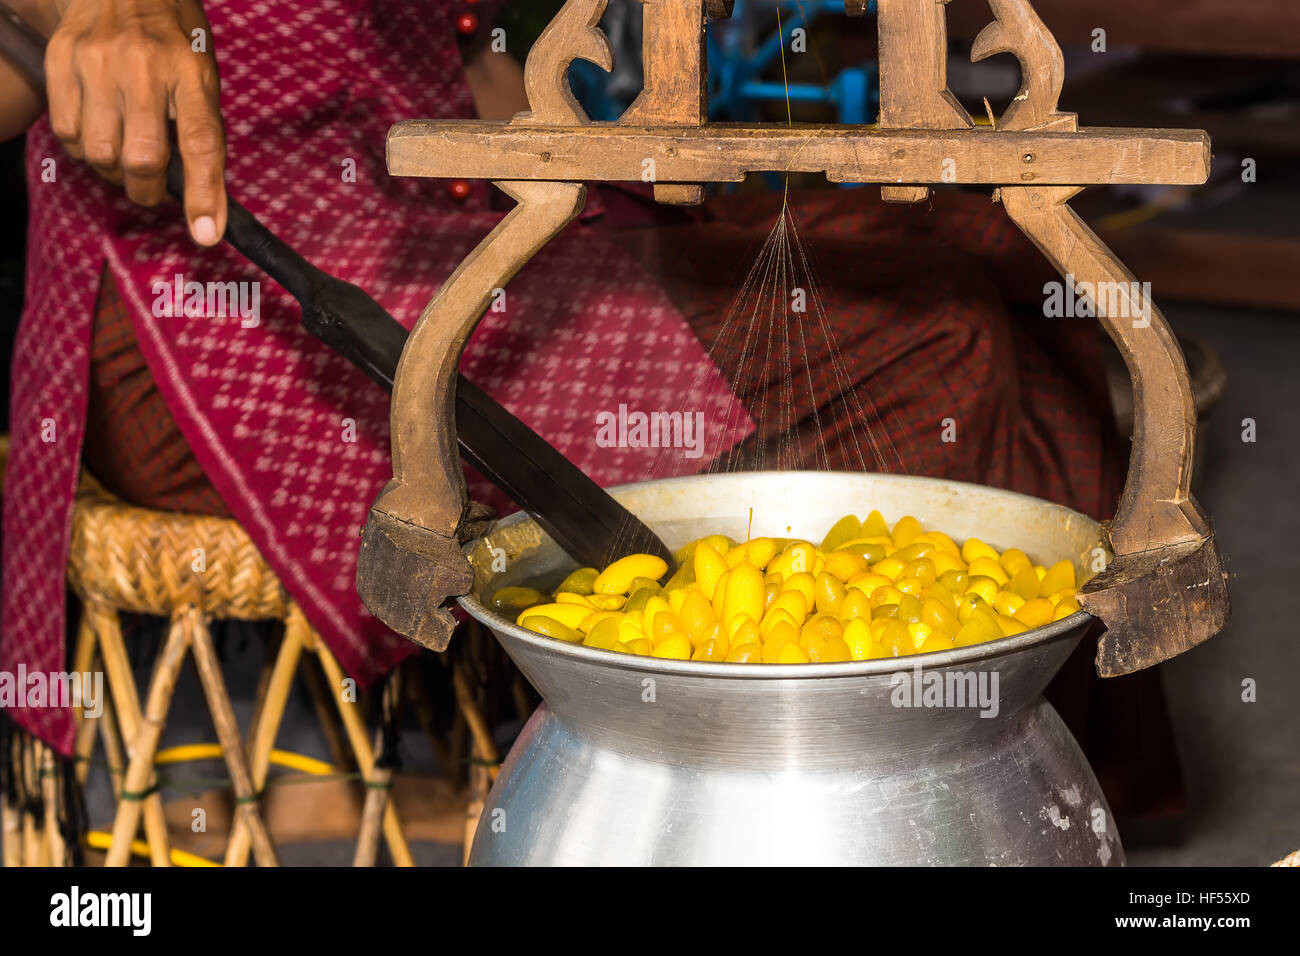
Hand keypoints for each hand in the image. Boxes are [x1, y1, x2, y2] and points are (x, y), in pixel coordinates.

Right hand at [44, 0, 225, 244]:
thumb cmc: (171, 38)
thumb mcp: (201, 75)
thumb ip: (200, 131)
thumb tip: (205, 205)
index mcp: (191, 72)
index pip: (201, 143)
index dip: (204, 194)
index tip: (205, 233)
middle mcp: (145, 67)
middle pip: (142, 159)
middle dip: (147, 190)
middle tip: (151, 188)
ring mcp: (98, 63)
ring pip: (100, 154)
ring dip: (113, 171)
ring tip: (124, 149)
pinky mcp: (62, 61)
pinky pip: (67, 132)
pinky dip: (83, 147)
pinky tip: (98, 128)